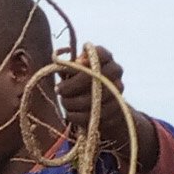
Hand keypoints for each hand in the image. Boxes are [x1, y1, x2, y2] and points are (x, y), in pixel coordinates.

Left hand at [52, 43, 154, 173]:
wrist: (111, 120)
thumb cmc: (87, 95)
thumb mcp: (77, 79)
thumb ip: (68, 68)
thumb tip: (57, 57)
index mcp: (107, 61)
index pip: (98, 52)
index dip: (82, 60)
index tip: (70, 66)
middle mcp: (115, 74)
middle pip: (90, 75)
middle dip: (71, 85)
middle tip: (60, 90)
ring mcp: (116, 93)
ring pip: (87, 96)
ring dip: (70, 103)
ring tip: (66, 105)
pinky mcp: (112, 113)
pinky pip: (87, 114)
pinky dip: (75, 116)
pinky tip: (74, 116)